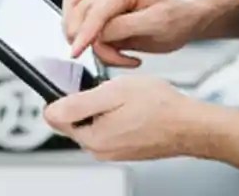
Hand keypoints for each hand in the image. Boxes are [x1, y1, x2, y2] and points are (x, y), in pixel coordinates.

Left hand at [44, 75, 204, 161]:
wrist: (189, 125)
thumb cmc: (159, 107)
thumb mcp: (113, 93)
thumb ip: (77, 103)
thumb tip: (49, 110)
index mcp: (92, 137)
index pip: (55, 116)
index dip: (64, 95)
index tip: (81, 86)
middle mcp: (100, 150)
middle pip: (73, 120)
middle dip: (86, 100)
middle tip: (109, 90)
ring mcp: (112, 151)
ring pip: (92, 122)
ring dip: (102, 107)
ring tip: (124, 99)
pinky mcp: (124, 149)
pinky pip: (108, 128)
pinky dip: (115, 115)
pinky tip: (132, 108)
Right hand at [63, 0, 205, 66]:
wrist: (185, 21)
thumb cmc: (177, 19)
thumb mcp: (157, 24)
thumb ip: (124, 27)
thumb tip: (98, 35)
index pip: (95, 11)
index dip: (84, 33)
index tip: (76, 52)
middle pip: (79, 16)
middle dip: (92, 42)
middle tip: (117, 56)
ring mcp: (104, 4)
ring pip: (75, 21)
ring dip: (91, 45)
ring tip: (118, 55)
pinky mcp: (101, 18)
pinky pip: (82, 31)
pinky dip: (94, 47)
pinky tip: (117, 53)